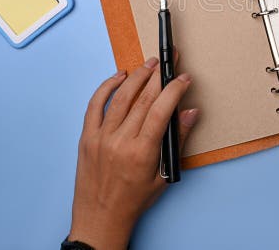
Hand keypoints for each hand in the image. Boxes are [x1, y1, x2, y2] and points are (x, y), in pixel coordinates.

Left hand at [69, 56, 198, 248]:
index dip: (174, 90)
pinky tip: (119, 77)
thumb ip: (177, 140)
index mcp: (141, 152)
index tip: (184, 78)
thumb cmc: (133, 201)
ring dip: (137, 77)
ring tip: (149, 64)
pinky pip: (95, 106)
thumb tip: (190, 113)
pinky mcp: (87, 138)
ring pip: (121, 98)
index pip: (161, 110)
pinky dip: (106, 88)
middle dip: (159, 76)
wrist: (100, 219)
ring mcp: (101, 138)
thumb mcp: (163, 175)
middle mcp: (120, 142)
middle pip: (143, 99)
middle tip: (169, 60)